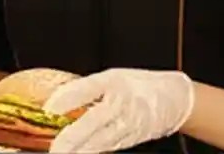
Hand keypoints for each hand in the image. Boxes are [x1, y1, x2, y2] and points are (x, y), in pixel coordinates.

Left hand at [44, 68, 194, 152]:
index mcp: (113, 83)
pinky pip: (107, 146)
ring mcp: (127, 125)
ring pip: (100, 140)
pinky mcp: (129, 138)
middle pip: (92, 123)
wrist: (175, 99)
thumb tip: (57, 99)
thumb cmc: (139, 85)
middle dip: (71, 139)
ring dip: (80, 150)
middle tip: (55, 148)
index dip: (66, 99)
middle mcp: (121, 104)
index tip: (49, 108)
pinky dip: (92, 151)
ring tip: (62, 153)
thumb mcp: (110, 78)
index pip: (86, 89)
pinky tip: (80, 153)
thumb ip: (86, 88)